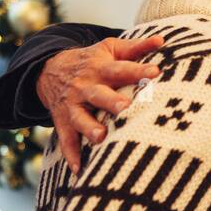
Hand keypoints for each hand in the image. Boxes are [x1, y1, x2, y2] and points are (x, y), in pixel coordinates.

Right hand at [36, 35, 164, 173]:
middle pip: (99, 94)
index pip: (121, 68)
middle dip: (111, 101)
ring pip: (80, 118)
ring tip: (100, 138)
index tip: (156, 72)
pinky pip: (66, 140)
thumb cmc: (90, 61)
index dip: (138, 70)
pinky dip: (71, 156)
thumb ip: (136, 47)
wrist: (48, 70)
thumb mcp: (109, 48)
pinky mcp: (63, 122)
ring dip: (89, 128)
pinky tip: (79, 171)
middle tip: (125, 108)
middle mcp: (85, 87)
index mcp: (100, 68)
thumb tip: (162, 39)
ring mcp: (73, 105)